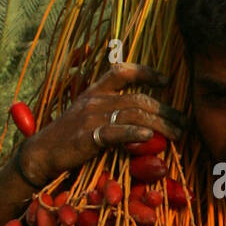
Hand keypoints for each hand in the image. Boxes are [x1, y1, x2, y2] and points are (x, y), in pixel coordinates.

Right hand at [19, 62, 186, 183]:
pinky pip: (115, 132)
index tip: (166, 81)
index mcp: (95, 92)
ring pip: (133, 115)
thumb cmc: (68, 139)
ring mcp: (91, 117)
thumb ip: (112, 114)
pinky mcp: (88, 136)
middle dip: (165, 110)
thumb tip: (144, 123)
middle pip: (138, 99)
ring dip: (160, 125)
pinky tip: (149, 137)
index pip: (122, 71)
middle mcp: (95, 100)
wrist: (41, 154)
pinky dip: (133, 134)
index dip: (146, 72)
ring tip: (178, 134)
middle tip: (183, 121)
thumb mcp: (88, 117)